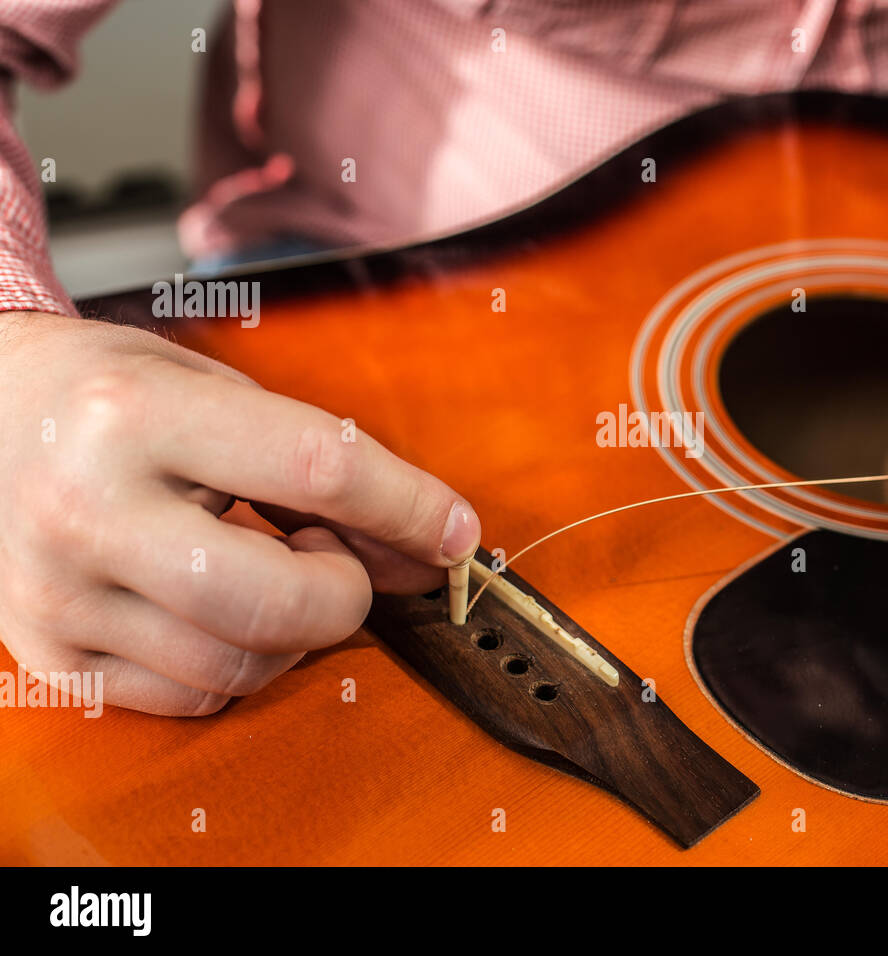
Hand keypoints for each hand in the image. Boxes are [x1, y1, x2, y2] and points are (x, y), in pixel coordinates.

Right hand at [0, 312, 479, 714]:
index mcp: (136, 416)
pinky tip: (220, 603)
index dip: (410, 507)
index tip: (455, 532)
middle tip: (337, 557)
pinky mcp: (54, 659)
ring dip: (295, 629)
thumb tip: (425, 550)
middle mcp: (86, 509)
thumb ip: (324, 468)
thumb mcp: (220, 394)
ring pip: (245, 663)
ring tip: (264, 565)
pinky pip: (197, 695)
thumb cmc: (111, 396)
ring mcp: (59, 595)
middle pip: (283, 601)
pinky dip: (241, 659)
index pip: (319, 469)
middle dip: (348, 592)